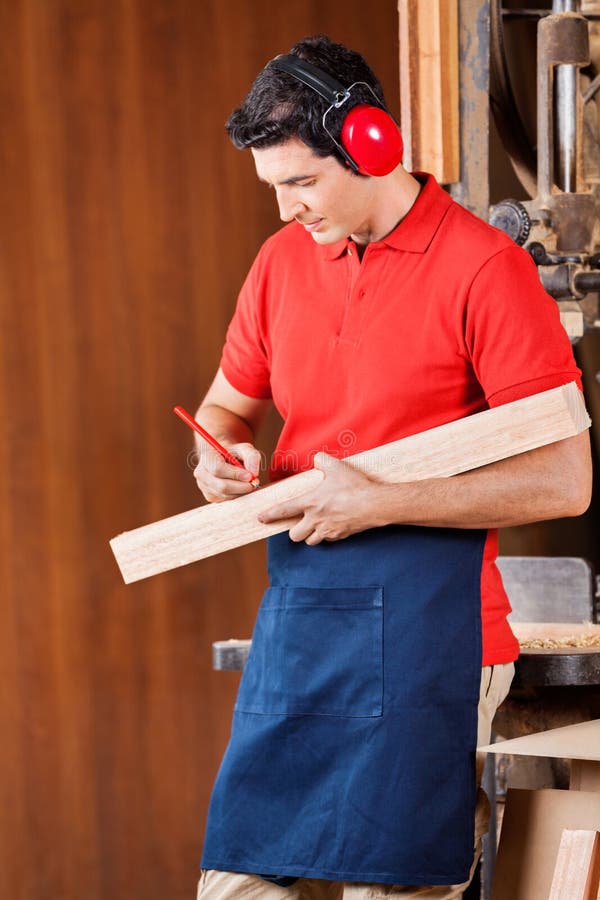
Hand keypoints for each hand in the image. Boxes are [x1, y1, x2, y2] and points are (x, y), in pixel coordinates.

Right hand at [194, 441, 260, 502]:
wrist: (224, 459)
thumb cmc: (235, 453)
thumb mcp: (245, 449)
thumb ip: (252, 456)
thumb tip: (253, 473)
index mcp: (207, 456)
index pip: (218, 468)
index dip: (235, 474)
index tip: (250, 476)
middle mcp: (201, 472)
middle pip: (222, 486)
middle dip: (241, 486)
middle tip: (254, 483)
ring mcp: (203, 485)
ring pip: (225, 495)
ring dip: (240, 492)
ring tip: (249, 483)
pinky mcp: (209, 496)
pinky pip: (225, 500)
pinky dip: (236, 495)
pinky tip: (241, 487)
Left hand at [258, 452, 384, 544]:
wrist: (375, 504)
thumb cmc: (355, 485)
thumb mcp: (337, 467)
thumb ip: (322, 461)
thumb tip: (317, 459)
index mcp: (311, 502)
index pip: (284, 510)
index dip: (270, 515)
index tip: (260, 518)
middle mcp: (316, 519)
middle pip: (294, 536)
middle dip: (293, 532)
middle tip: (299, 523)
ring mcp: (328, 530)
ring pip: (310, 541)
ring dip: (310, 535)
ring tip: (315, 525)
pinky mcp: (340, 536)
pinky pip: (328, 540)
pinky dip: (326, 535)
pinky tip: (332, 525)